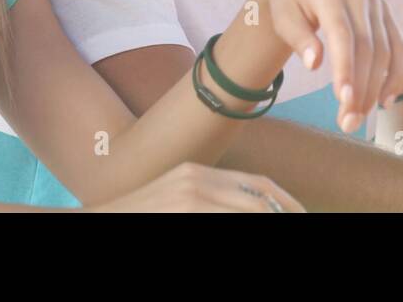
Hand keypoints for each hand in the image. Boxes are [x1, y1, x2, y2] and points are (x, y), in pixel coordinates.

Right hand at [89, 162, 304, 212]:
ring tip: (293, 227)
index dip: (287, 203)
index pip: (259, 185)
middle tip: (307, 222)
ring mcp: (189, 195)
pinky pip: (227, 218)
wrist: (95, 220)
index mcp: (198, 173)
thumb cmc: (137, 216)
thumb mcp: (176, 201)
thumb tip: (251, 210)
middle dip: (288, 214)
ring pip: (250, 210)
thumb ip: (208, 203)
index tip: (303, 216)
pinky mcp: (183, 209)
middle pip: (261, 198)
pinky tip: (259, 229)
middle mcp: (197, 178)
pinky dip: (247, 225)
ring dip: (271, 221)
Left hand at [257, 0, 402, 132]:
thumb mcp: (282, 17)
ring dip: (376, 88)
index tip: (344, 100)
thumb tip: (315, 64)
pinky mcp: (385, 12)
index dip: (345, 68)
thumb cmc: (289, 2)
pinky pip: (397, 46)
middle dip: (361, 87)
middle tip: (348, 122)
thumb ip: (298, 39)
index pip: (341, 33)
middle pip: (366, 46)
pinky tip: (385, 100)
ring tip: (360, 117)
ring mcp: (375, 1)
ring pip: (385, 50)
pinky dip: (395, 75)